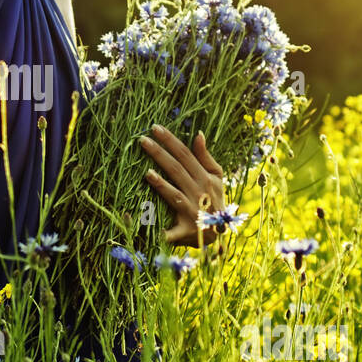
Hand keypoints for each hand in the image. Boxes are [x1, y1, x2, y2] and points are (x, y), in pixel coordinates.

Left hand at [138, 123, 224, 247]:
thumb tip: (198, 133)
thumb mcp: (216, 177)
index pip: (186, 155)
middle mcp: (199, 193)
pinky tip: (145, 222)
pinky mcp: (186, 230)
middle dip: (160, 154)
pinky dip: (162, 230)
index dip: (170, 141)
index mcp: (205, 178)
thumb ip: (205, 157)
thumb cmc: (214, 200)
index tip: (155, 128)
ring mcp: (193, 212)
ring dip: (161, 184)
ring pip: (175, 195)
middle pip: (177, 170)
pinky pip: (172, 230)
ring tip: (146, 173)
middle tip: (142, 140)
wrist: (219, 233)